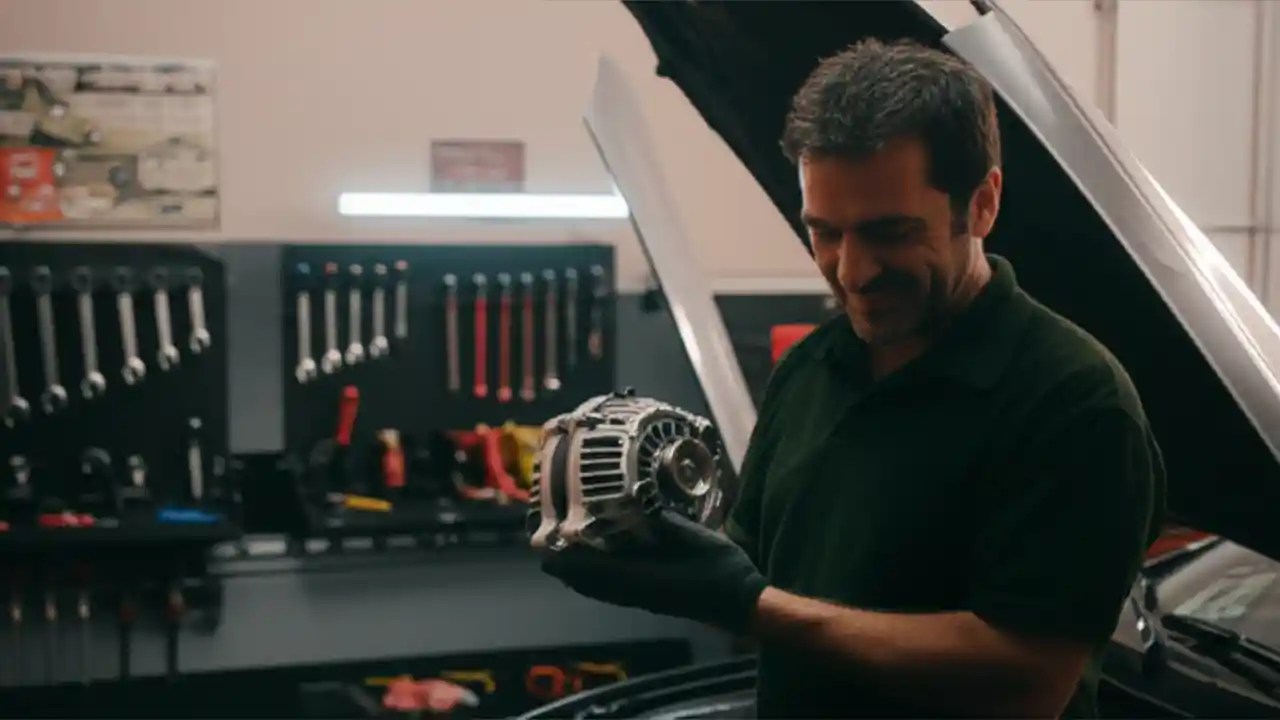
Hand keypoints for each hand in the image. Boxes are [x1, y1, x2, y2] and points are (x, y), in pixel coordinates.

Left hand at [540, 510, 768, 632]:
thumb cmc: (722, 570)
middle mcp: (633, 592)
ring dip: (579, 570)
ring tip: (569, 544)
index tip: (543, 542)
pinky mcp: (649, 600)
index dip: (562, 558)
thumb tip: (642, 500)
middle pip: (585, 582)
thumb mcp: (695, 536)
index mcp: (639, 578)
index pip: (588, 570)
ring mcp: (640, 599)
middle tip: (551, 535)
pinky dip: (597, 575)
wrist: (742, 603)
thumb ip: (666, 521)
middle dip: (565, 562)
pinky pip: (611, 590)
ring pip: (597, 588)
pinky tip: (601, 558)